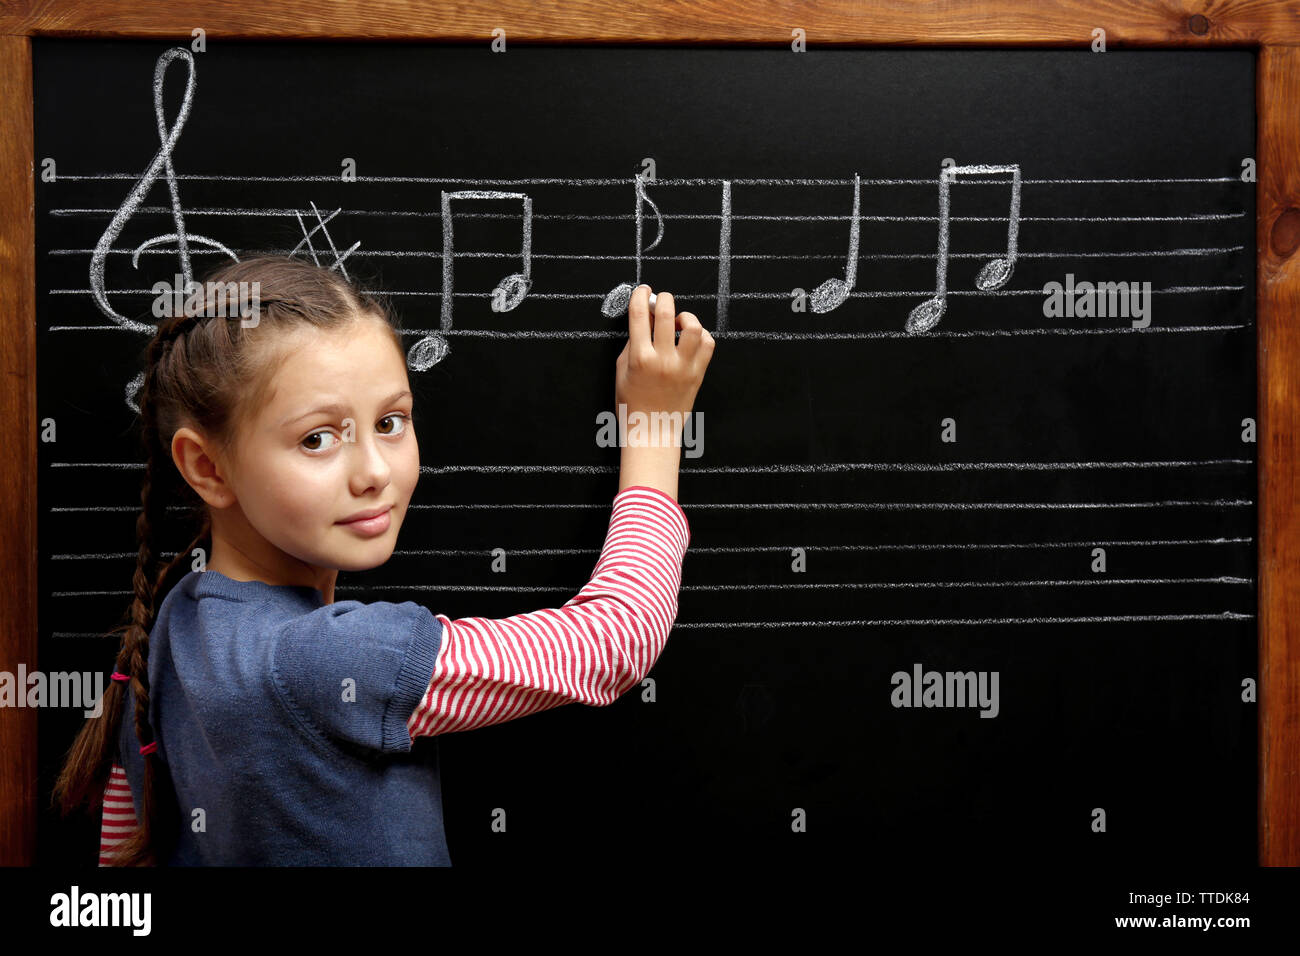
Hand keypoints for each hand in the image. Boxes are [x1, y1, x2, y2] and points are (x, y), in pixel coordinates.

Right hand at [614, 285, 714, 429]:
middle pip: (666, 313)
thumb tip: (643, 320)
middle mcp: (662, 360)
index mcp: (639, 358)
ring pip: (692, 327)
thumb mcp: (622, 371)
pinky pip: (708, 344)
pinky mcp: (698, 374)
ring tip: (678, 322)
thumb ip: (632, 344)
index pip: (638, 315)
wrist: (652, 430)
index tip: (643, 290)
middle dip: (663, 298)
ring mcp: (682, 367)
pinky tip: (691, 338)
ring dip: (685, 317)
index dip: (640, 295)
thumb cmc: (633, 404)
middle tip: (661, 300)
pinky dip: (701, 335)